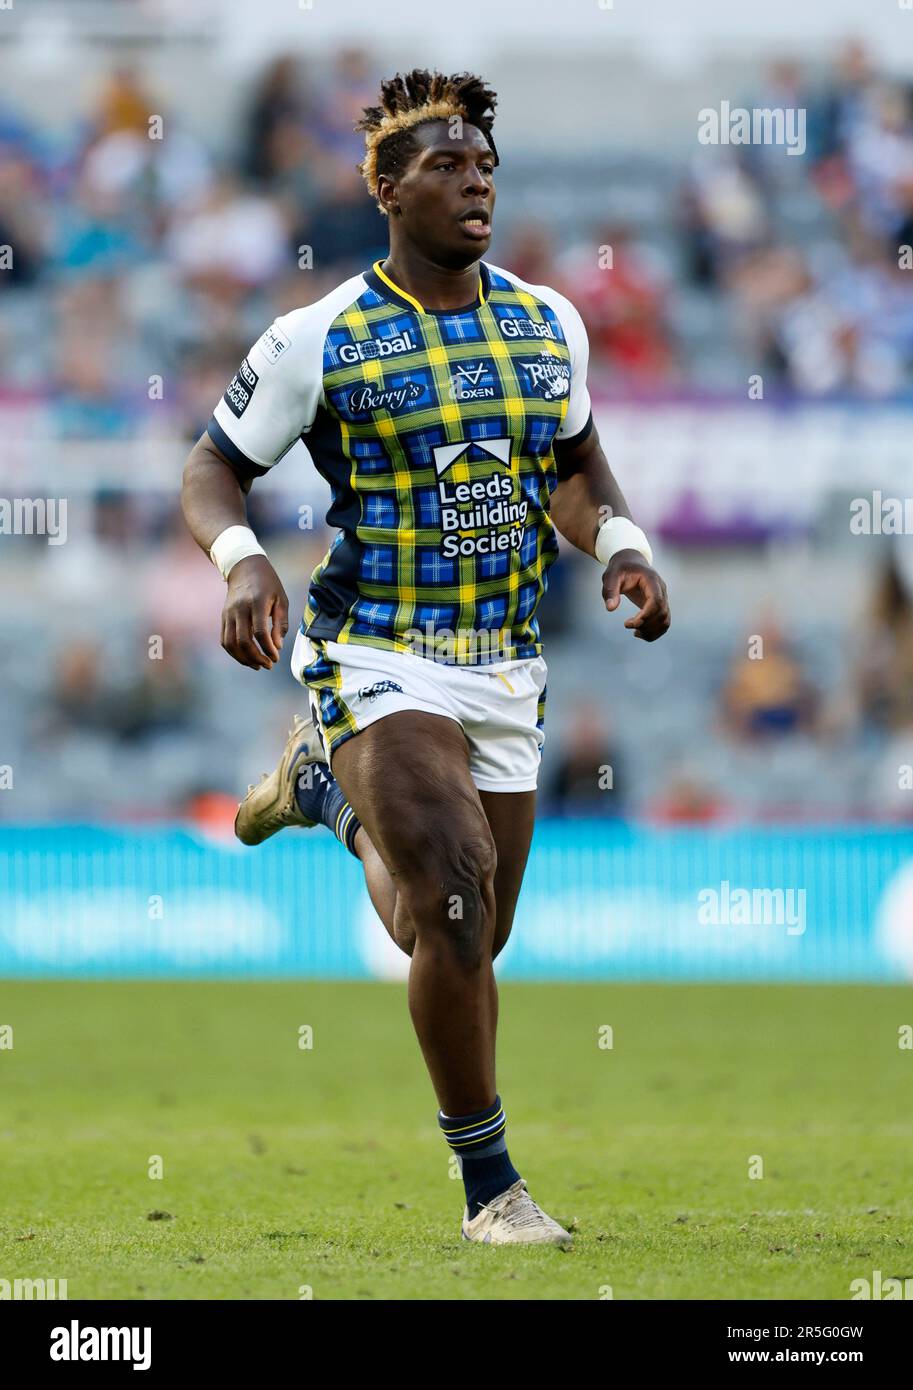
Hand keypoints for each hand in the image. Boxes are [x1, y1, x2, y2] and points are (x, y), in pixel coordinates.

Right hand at [220, 555, 288, 669]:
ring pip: (231, 643)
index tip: (276, 657)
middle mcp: (239, 609)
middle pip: (243, 641)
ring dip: (243, 659)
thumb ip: (280, 623)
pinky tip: (246, 658)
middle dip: (256, 658)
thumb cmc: (268, 584)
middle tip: (268, 665)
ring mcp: (228, 614)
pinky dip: (234, 652)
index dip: (268, 648)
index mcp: (256, 602)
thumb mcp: (281, 599)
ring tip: (257, 665)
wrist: (244, 567)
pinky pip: (225, 640)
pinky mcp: (223, 617)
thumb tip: (277, 646)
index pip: (260, 632)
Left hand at [602, 549, 670, 641]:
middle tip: (627, 625)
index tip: (629, 623)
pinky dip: (654, 632)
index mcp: (651, 579)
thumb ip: (610, 591)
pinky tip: (640, 633)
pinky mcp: (660, 605)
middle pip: (662, 612)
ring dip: (651, 631)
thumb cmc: (620, 569)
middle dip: (646, 625)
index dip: (646, 615)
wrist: (629, 563)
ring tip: (635, 633)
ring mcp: (663, 598)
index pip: (656, 600)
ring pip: (665, 620)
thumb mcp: (611, 576)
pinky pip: (663, 622)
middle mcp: (661, 589)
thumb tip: (610, 608)